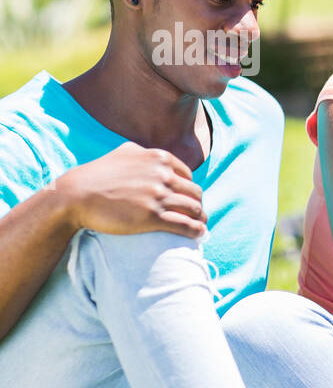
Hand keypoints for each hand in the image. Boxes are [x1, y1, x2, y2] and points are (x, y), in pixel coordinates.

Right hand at [55, 143, 205, 238]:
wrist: (76, 195)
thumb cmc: (97, 175)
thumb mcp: (124, 152)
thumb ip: (143, 153)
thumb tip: (154, 157)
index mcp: (159, 158)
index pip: (188, 176)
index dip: (189, 189)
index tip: (188, 199)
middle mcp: (163, 175)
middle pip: (195, 192)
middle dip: (198, 204)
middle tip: (196, 215)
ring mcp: (159, 195)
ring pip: (194, 209)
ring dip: (201, 219)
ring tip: (201, 226)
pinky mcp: (153, 216)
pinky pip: (185, 225)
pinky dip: (196, 230)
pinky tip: (198, 235)